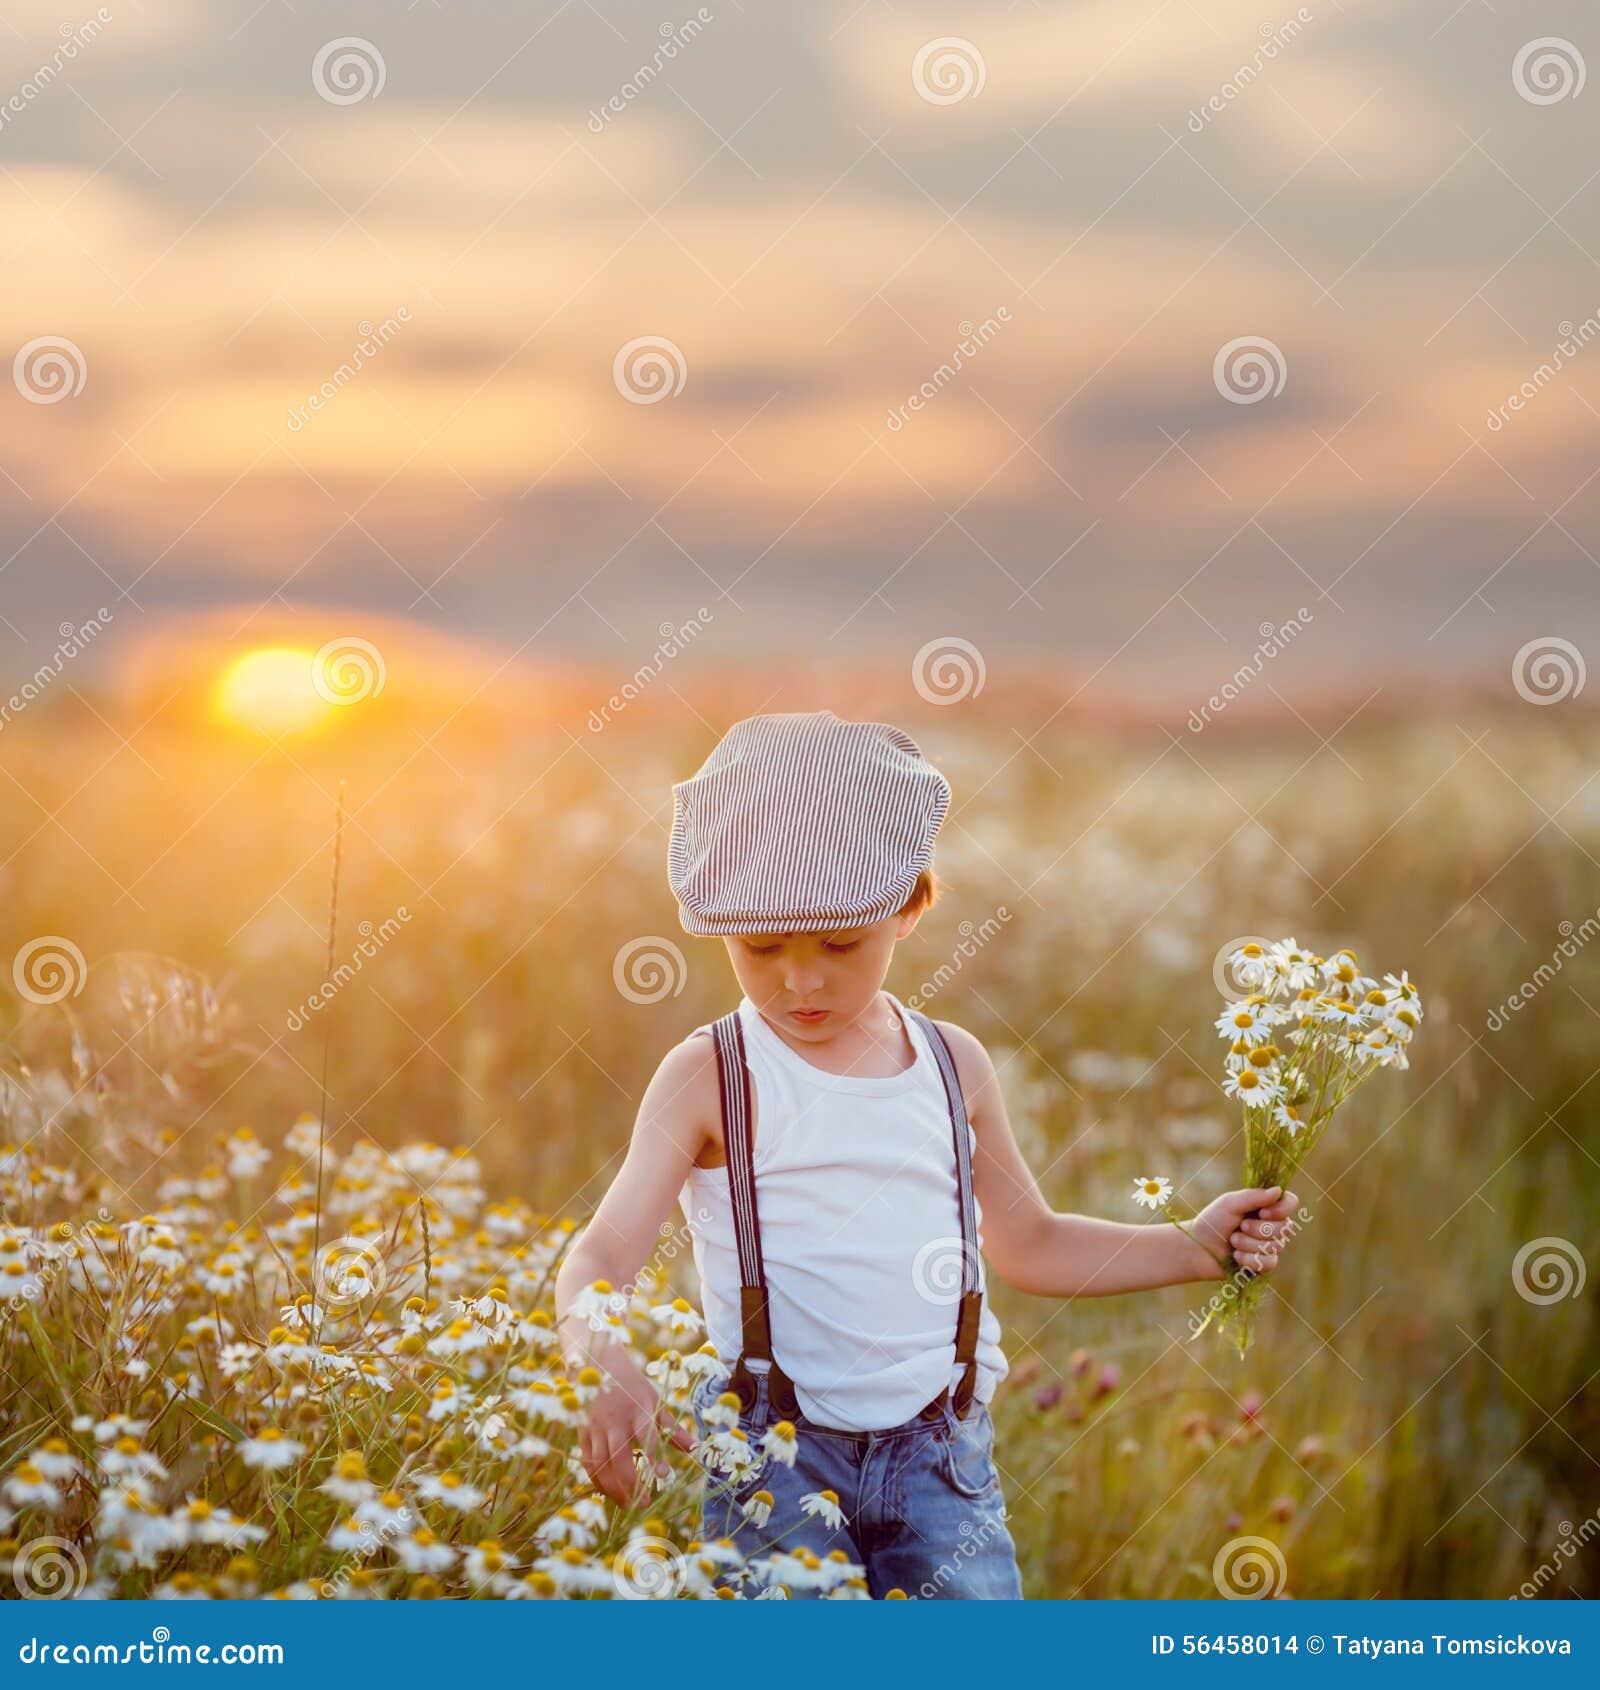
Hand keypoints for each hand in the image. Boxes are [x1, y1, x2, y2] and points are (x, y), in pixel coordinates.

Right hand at [577, 1346, 694, 1505]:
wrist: (596, 1363)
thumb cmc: (632, 1385)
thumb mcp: (656, 1401)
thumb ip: (674, 1429)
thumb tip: (697, 1450)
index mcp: (637, 1409)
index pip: (646, 1435)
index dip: (653, 1456)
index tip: (663, 1476)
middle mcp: (615, 1420)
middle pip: (619, 1457)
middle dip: (630, 1483)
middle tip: (644, 1502)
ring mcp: (595, 1427)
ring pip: (601, 1464)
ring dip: (614, 1489)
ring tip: (629, 1505)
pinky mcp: (582, 1433)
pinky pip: (588, 1463)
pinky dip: (598, 1482)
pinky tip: (610, 1493)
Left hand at [1191, 1186, 1301, 1279]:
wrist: (1198, 1248)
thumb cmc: (1213, 1221)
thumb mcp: (1230, 1203)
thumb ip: (1253, 1196)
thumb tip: (1278, 1190)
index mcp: (1266, 1206)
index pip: (1290, 1202)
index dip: (1282, 1209)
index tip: (1262, 1212)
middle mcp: (1272, 1225)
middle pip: (1285, 1227)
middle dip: (1258, 1229)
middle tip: (1240, 1226)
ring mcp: (1270, 1246)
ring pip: (1276, 1246)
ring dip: (1249, 1243)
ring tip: (1233, 1241)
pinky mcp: (1264, 1265)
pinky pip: (1270, 1263)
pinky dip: (1250, 1259)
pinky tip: (1236, 1256)